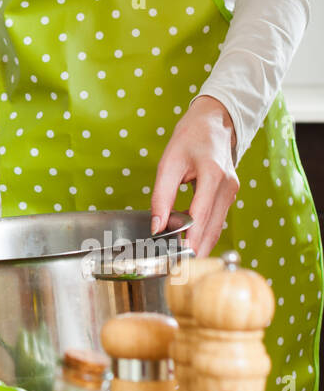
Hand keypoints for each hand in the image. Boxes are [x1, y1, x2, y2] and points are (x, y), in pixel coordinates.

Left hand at [149, 96, 238, 258]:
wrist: (214, 122)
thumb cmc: (189, 138)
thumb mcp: (169, 163)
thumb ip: (161, 196)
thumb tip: (157, 227)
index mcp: (213, 176)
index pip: (201, 216)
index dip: (191, 239)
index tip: (180, 258)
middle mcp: (228, 186)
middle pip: (212, 227)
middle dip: (196, 248)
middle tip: (179, 269)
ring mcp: (232, 192)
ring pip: (217, 227)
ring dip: (201, 243)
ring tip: (182, 261)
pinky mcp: (230, 195)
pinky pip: (217, 219)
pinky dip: (205, 231)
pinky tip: (189, 241)